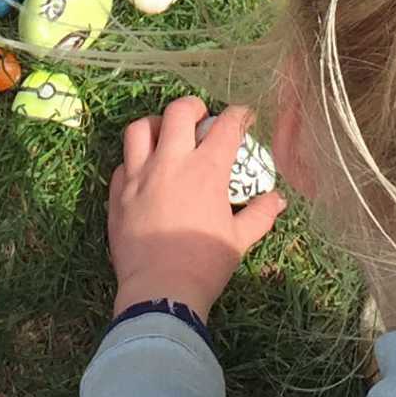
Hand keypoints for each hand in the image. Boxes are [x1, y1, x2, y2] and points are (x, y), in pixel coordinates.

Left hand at [107, 96, 282, 318]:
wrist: (160, 290)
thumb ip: (260, 215)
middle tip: (201, 118)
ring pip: (140, 129)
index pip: (225, 127)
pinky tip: (144, 173)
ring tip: (165, 136)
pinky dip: (134, 161)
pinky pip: (122, 164)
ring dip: (155, 125)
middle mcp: (170, 163)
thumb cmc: (205, 264)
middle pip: (178, 112)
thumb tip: (278, 199)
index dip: (238, 116)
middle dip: (193, 106)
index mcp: (206, 170)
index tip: (244, 117)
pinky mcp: (117, 194)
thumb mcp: (240, 239)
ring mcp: (139, 176)